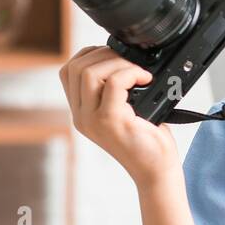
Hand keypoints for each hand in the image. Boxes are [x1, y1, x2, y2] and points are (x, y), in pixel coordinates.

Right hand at [59, 45, 179, 186]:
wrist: (156, 170)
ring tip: (139, 71)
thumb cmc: (147, 140)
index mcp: (81, 113)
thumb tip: (125, 58)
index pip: (68, 72)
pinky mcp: (111, 121)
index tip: (113, 56)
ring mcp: (93, 120)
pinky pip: (115, 83)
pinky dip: (132, 73)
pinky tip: (146, 79)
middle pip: (77, 67)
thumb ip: (115, 90)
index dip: (89, 55)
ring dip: (119, 62)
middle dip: (105, 54)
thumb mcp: (125, 111)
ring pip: (90, 72)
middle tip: (130, 61)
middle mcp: (81, 117)